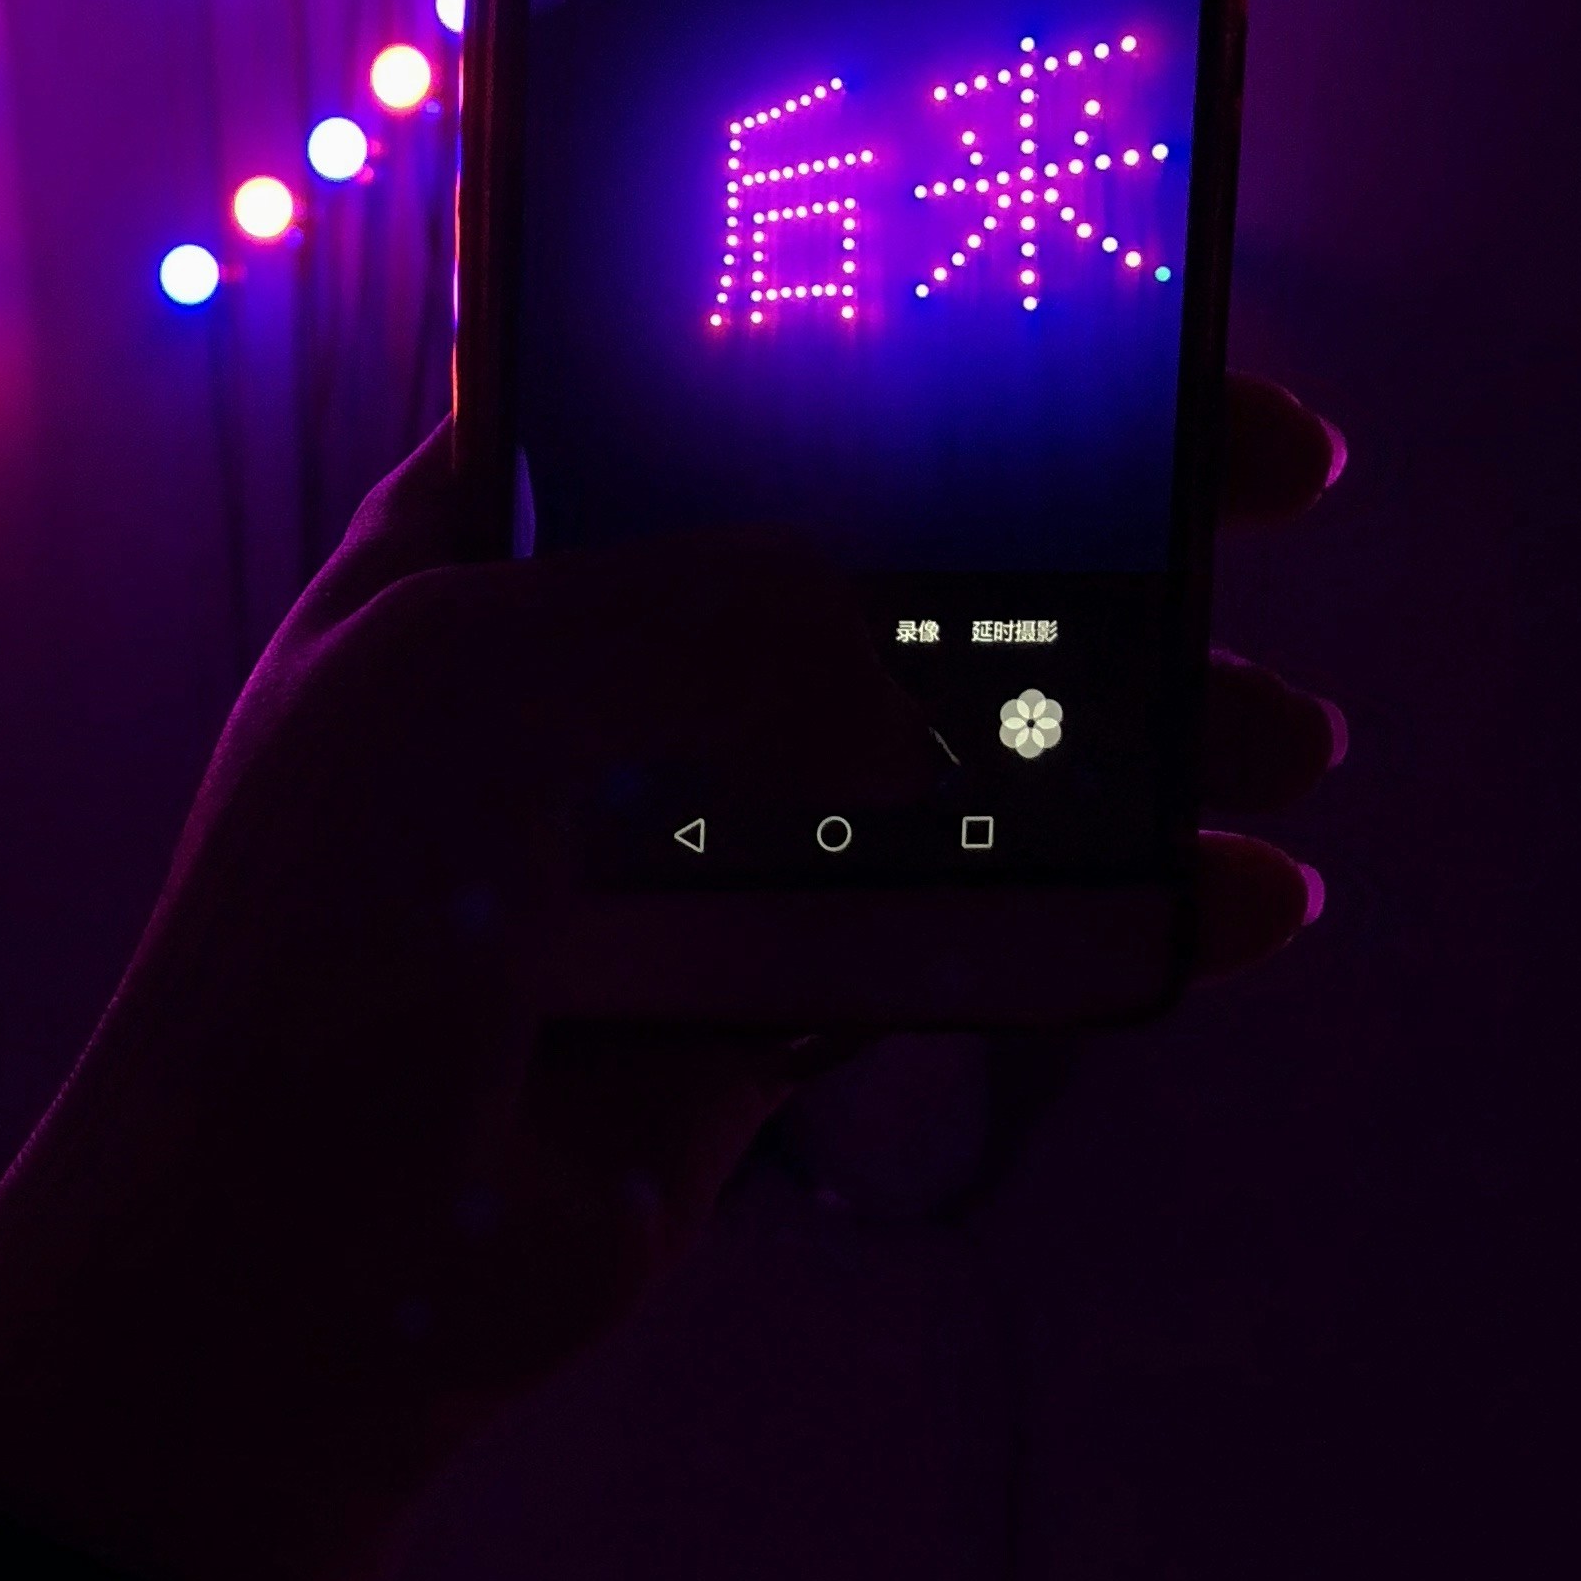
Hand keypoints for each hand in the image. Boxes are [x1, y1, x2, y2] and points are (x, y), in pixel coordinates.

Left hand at [0, 382, 1343, 1580]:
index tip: (1085, 310)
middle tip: (1266, 481)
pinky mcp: (773, 985)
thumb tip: (900, 691)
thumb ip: (697, 610)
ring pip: (966, 729)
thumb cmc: (321, 941)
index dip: (903, 330)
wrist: (293, 1270)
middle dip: (1091, 510)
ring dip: (1145, 718)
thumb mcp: (464, 683)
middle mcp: (604, 661)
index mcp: (493, 535)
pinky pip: (981, 913)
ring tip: (1287, 735)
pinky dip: (1122, 903)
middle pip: (890, 537)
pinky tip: (1242, 897)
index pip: (726, 377)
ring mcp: (699, 825)